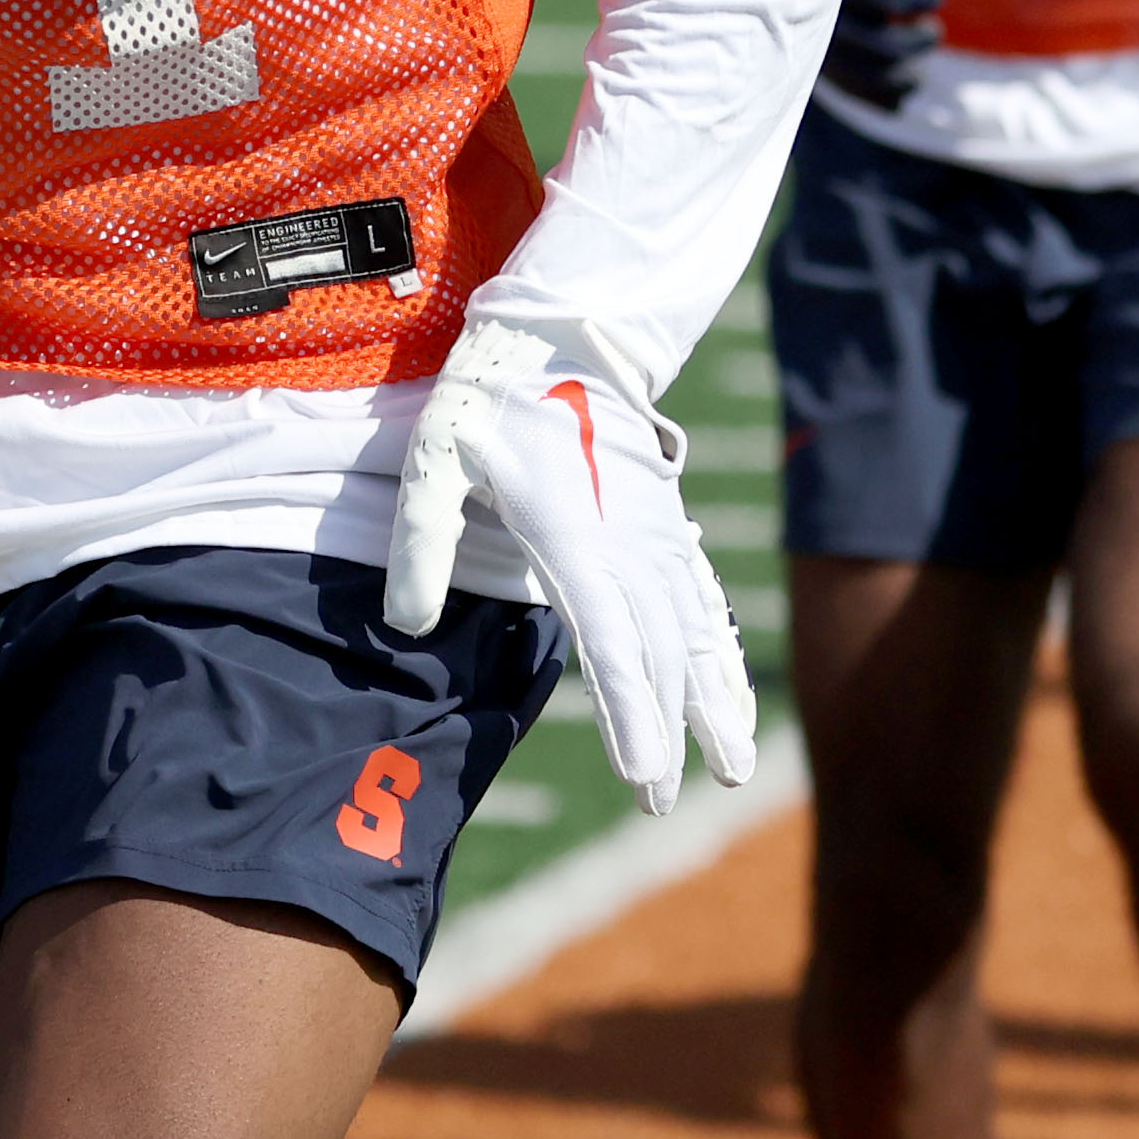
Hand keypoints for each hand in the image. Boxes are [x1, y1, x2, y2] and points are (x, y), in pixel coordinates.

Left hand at [385, 320, 758, 814]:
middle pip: (662, 652)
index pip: (615, 642)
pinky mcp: (664, 527)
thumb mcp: (435, 458)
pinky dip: (721, 653)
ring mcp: (656, 535)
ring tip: (733, 767)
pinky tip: (734, 695)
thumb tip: (404, 626)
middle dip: (671, 732)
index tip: (648, 779)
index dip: (635, 717)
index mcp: (577, 535)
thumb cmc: (489, 400)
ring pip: (695, 632)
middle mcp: (629, 543)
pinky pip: (703, 601)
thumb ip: (420, 543)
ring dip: (715, 700)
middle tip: (666, 804)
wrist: (562, 335)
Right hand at [818, 0, 944, 108]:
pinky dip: (873, 98)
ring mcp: (803, 29)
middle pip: (864, 45)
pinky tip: (906, 93)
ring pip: (850, 75)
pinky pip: (839, 86)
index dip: (911, 0)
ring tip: (920, 72)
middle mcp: (808, 0)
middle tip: (934, 32)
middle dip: (907, 46)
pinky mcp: (807, 48)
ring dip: (892, 79)